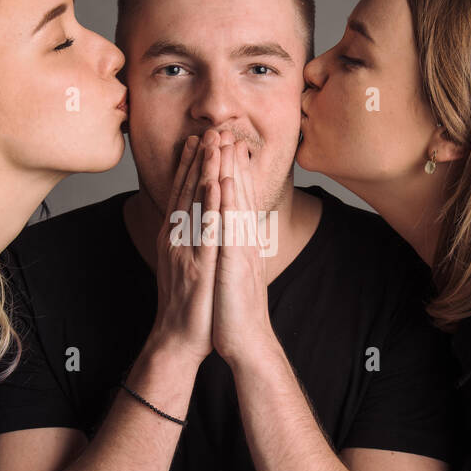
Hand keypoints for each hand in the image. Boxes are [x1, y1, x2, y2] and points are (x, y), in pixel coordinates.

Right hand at [148, 128, 221, 364]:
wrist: (180, 339)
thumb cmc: (189, 303)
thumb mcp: (186, 264)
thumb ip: (189, 239)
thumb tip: (195, 219)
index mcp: (176, 237)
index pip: (183, 195)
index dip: (191, 166)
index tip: (198, 140)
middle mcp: (177, 239)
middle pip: (187, 193)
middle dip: (198, 160)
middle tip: (207, 130)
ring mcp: (186, 251)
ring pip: (194, 205)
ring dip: (203, 173)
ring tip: (212, 145)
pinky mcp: (198, 266)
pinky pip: (205, 232)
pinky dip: (209, 206)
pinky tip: (215, 186)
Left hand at [212, 131, 274, 366]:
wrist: (245, 340)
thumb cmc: (234, 308)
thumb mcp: (233, 271)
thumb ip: (232, 248)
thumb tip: (230, 231)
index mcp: (242, 242)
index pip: (237, 200)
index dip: (233, 171)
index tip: (227, 144)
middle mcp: (245, 241)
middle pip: (239, 195)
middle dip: (232, 162)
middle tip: (227, 130)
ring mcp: (242, 250)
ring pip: (237, 203)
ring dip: (232, 172)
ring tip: (226, 144)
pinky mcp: (235, 263)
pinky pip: (231, 227)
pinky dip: (228, 202)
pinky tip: (224, 183)